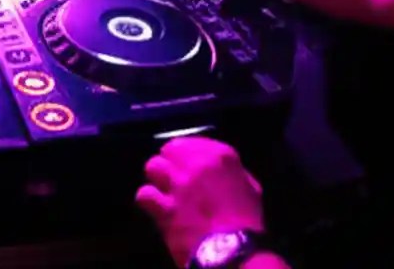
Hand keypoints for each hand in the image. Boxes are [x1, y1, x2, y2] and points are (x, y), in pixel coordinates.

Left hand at [137, 138, 263, 266]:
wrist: (234, 251)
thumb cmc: (247, 221)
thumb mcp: (249, 189)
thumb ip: (229, 173)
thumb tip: (215, 171)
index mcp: (221, 157)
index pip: (193, 141)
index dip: (187, 153)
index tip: (187, 162)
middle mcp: (195, 165)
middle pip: (170, 150)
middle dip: (171, 162)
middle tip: (174, 175)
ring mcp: (177, 185)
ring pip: (153, 167)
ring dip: (158, 178)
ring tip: (164, 190)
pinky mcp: (163, 206)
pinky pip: (144, 194)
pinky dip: (149, 201)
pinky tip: (157, 208)